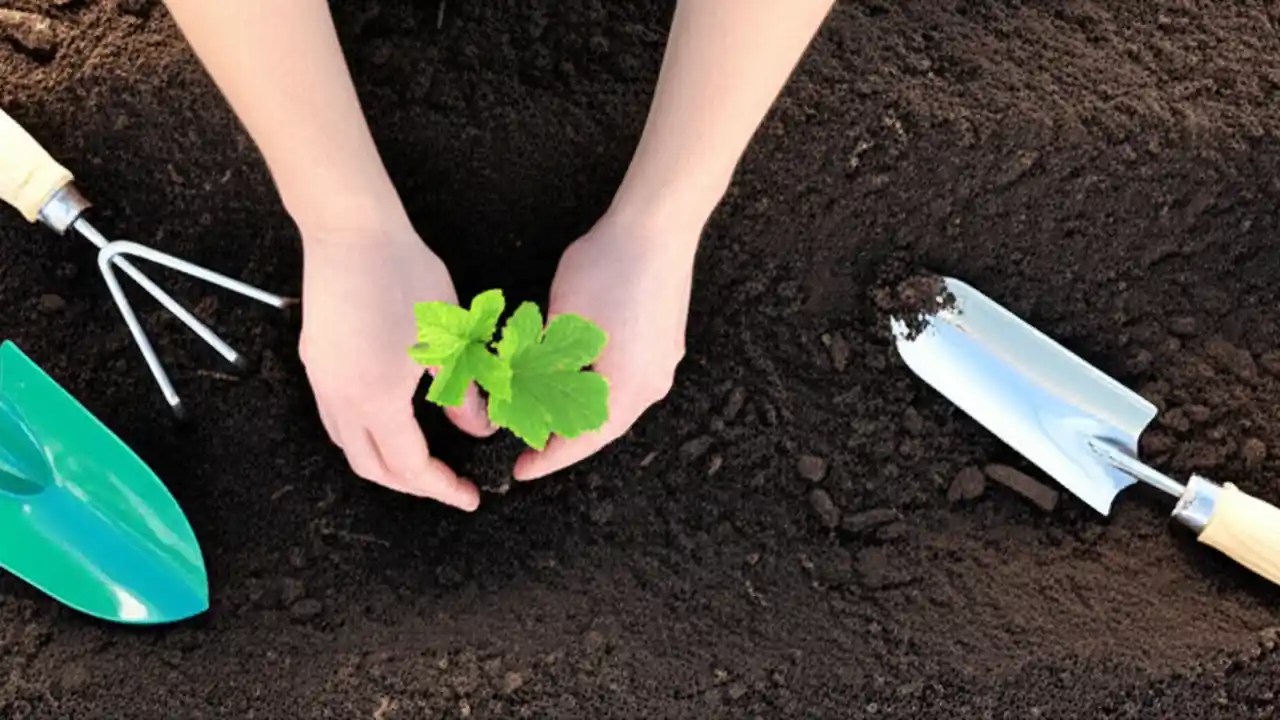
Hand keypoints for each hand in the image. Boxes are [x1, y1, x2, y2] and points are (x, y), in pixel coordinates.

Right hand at [298, 218, 493, 508]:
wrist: (350, 231)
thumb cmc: (403, 275)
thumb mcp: (449, 339)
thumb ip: (463, 393)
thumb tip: (479, 428)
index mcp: (377, 399)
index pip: (411, 466)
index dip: (442, 487)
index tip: (469, 496)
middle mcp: (341, 398)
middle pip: (372, 467)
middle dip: (412, 485)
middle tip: (448, 484)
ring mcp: (322, 380)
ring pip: (348, 445)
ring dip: (383, 463)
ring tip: (421, 461)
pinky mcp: (316, 361)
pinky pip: (336, 418)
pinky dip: (364, 436)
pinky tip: (388, 423)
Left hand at [513, 212, 698, 480]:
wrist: (658, 226)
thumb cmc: (609, 268)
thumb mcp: (561, 322)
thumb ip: (543, 366)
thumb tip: (521, 395)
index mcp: (627, 387)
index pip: (582, 440)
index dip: (548, 458)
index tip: (521, 470)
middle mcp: (652, 384)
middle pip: (603, 427)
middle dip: (564, 437)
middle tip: (529, 443)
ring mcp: (664, 362)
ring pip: (617, 403)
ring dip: (581, 410)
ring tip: (547, 412)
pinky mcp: (666, 342)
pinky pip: (630, 379)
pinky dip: (600, 386)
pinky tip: (578, 376)